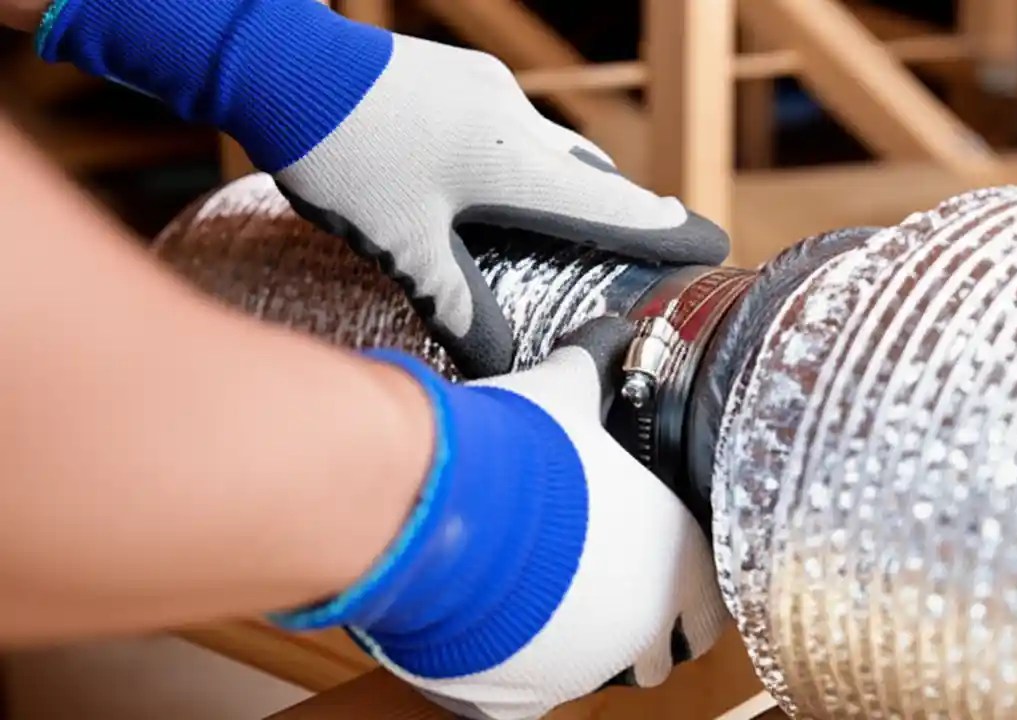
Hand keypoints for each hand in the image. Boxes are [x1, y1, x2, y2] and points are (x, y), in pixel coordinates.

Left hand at [35, 0, 729, 376]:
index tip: (716, 242)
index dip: (667, 231)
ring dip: (570, 186)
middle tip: (645, 245)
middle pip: (592, 174)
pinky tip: (493, 189)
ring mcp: (488, 93)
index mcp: (517, 165)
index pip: (614, 204)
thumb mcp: (404, 247)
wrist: (284, 64)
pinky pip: (515, 130)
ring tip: (568, 227)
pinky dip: (526, 166)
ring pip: (552, 149)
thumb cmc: (347, 160)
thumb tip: (498, 364)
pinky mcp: (459, 80)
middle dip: (622, 211)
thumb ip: (457, 304)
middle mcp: (517, 122)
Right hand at [272, 317, 729, 719]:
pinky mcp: (515, 699)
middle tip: (594, 585)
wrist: (440, 511)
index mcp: (675, 562)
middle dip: (635, 628)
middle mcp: (642, 629)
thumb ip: (597, 367)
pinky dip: (510, 670)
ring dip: (576, 646)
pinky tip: (490, 628)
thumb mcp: (567, 393)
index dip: (687, 594)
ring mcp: (579, 671)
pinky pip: (522, 696)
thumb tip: (612, 334)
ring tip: (538, 601)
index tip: (659, 578)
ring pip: (592, 675)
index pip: (708, 606)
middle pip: (658, 652)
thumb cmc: (518, 453)